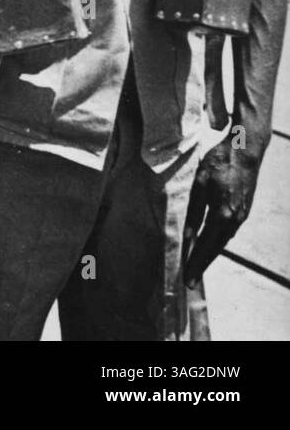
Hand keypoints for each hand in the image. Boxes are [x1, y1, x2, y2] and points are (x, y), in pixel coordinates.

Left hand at [183, 136, 260, 285]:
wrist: (245, 152)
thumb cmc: (218, 165)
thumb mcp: (199, 187)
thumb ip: (193, 214)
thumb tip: (187, 237)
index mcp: (222, 215)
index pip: (205, 247)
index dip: (195, 264)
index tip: (187, 280)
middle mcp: (234, 220)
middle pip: (215, 249)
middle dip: (201, 265)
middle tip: (190, 281)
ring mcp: (241, 216)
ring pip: (222, 242)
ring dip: (210, 255)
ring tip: (197, 266)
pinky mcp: (243, 211)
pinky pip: (227, 232)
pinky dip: (217, 243)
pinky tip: (210, 245)